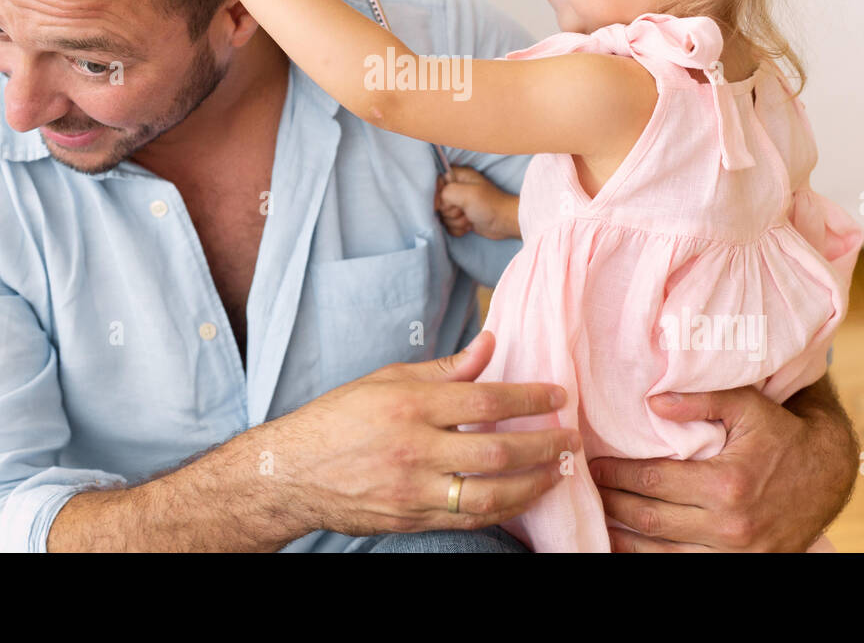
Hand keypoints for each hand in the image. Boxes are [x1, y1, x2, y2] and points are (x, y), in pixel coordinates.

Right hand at [277, 331, 578, 536]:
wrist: (292, 473)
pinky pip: (468, 519)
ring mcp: (413, 489)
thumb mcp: (388, 379)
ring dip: (532, 484)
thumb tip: (490, 344)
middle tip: (571, 439)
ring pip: (489, 493)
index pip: (485, 398)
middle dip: (542, 445)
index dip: (529, 397)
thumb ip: (445, 368)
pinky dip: (502, 510)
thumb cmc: (340, 418)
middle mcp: (414, 448)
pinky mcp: (410, 519)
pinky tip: (523, 497)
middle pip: (496, 449)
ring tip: (557, 472)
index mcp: (410, 404)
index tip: (558, 397)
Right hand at [435, 166, 520, 240]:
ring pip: (443, 216)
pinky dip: (458, 229)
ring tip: (469, 218)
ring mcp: (458, 205)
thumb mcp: (466, 194)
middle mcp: (457, 189)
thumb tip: (436, 203)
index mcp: (458, 176)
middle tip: (464, 210)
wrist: (505, 222)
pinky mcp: (461, 219)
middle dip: (450, 211)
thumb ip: (445, 193)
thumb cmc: (489, 204)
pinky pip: (449, 226)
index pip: (436, 182)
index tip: (443, 204)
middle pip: (438, 202)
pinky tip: (469, 226)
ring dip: (456, 221)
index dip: (437, 195)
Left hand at [591, 380, 856, 550]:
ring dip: (626, 538)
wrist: (828, 473)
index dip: (618, 474)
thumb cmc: (781, 434)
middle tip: (590, 489)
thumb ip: (701, 399)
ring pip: (663, 554)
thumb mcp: (748, 406)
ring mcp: (737, 553)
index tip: (596, 465)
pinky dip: (655, 559)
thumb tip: (653, 401)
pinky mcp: (744, 566)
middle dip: (614, 503)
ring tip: (602, 520)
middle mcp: (730, 525)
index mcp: (727, 483)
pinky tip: (633, 546)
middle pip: (651, 519)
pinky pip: (687, 569)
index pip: (654, 480)